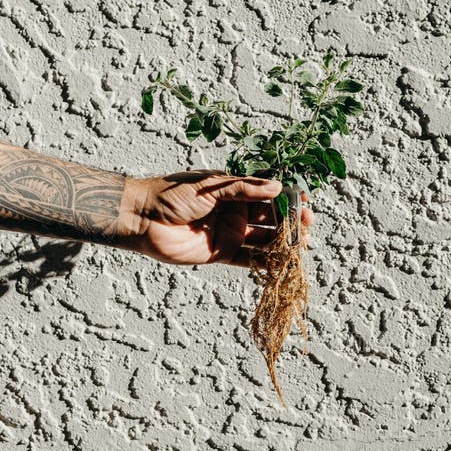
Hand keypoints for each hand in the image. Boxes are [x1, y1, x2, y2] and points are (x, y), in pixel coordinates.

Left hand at [130, 170, 313, 265]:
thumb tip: (277, 187)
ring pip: (262, 240)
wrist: (143, 218)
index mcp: (233, 191)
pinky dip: (264, 263)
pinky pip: (247, 260)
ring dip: (282, 243)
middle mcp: (235, 212)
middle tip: (308, 226)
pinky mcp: (220, 254)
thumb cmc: (172, 194)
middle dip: (290, 222)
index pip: (267, 194)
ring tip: (301, 245)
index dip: (288, 198)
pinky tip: (282, 264)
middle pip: (270, 218)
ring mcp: (229, 234)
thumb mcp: (211, 186)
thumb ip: (244, 189)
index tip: (305, 201)